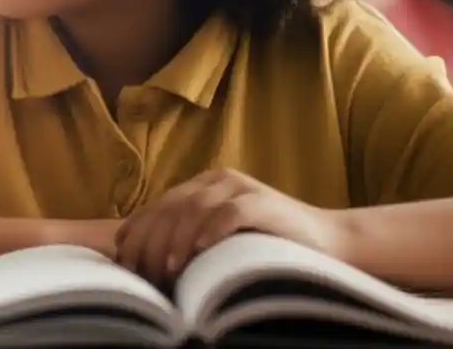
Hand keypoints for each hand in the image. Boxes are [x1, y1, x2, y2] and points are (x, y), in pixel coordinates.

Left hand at [115, 168, 347, 287]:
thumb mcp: (219, 238)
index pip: (158, 206)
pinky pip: (232, 212)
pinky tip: (200, 249)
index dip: (137, 232)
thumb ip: (187, 237)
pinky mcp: (265, 202)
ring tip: (167, 268)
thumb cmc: (266, 246)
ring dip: (177, 238)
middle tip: (143, 271)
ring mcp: (242, 188)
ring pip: (196, 207)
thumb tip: (142, 262)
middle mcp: (218, 180)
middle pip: (171, 205)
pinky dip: (213, 229)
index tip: (125, 262)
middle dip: (152, 240)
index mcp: (201, 186)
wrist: (327, 241)